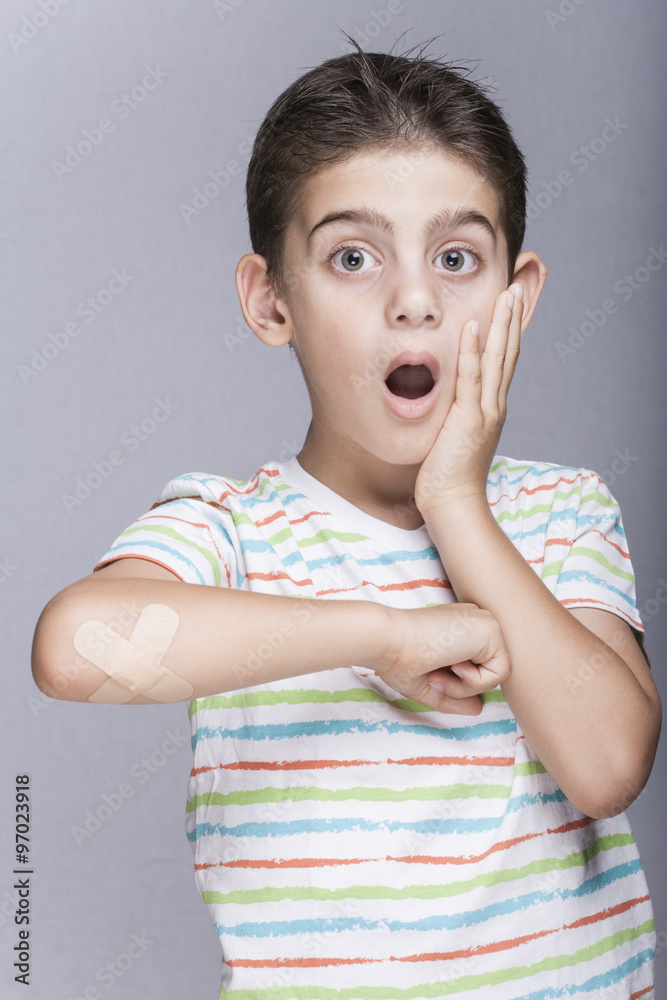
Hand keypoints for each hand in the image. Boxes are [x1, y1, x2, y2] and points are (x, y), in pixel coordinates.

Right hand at [369, 603, 509, 714]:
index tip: (429, 673)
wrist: (387, 639)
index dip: (453, 681)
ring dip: (465, 686)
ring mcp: (485, 623)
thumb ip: (454, 695)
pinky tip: (453, 666)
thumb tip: (478, 709)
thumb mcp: (426, 683)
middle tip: (432, 676)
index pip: (475, 666)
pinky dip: (473, 682)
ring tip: (440, 672)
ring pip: (495, 674)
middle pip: (487, 670)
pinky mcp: (492, 631)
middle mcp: (475, 620)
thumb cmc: (397, 658)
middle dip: (460, 685)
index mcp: (461, 625)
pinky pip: (499, 674)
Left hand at [414, 283, 523, 516]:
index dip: (507, 332)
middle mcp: (494, 405)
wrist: (453, 503)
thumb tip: (441, 400)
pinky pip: (471, 377)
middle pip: (507, 353)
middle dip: (512, 320)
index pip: (502, 362)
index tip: (510, 305)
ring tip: (507, 295)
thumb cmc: (447, 475)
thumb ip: (452, 414)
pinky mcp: (468, 419)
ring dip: (501, 325)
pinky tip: (473, 326)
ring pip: (496, 359)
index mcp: (491, 408)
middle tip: (517, 288)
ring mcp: (484, 411)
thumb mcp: (452, 435)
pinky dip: (472, 350)